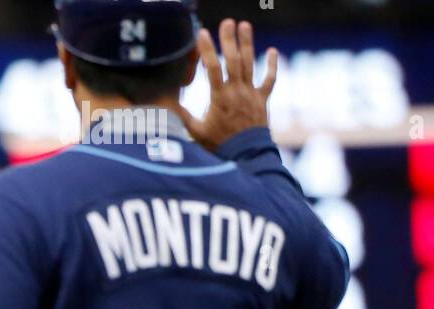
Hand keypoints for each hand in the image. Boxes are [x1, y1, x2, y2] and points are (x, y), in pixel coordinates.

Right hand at [179, 19, 277, 152]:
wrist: (245, 157)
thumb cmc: (217, 146)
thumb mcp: (196, 133)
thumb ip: (182, 116)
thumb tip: (165, 104)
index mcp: (220, 98)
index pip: (212, 68)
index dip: (207, 50)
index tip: (201, 33)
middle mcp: (237, 92)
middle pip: (234, 60)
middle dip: (229, 39)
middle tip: (227, 22)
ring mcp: (251, 94)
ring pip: (250, 64)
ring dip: (248, 43)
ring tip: (244, 25)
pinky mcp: (262, 101)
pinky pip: (269, 81)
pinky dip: (272, 65)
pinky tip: (272, 50)